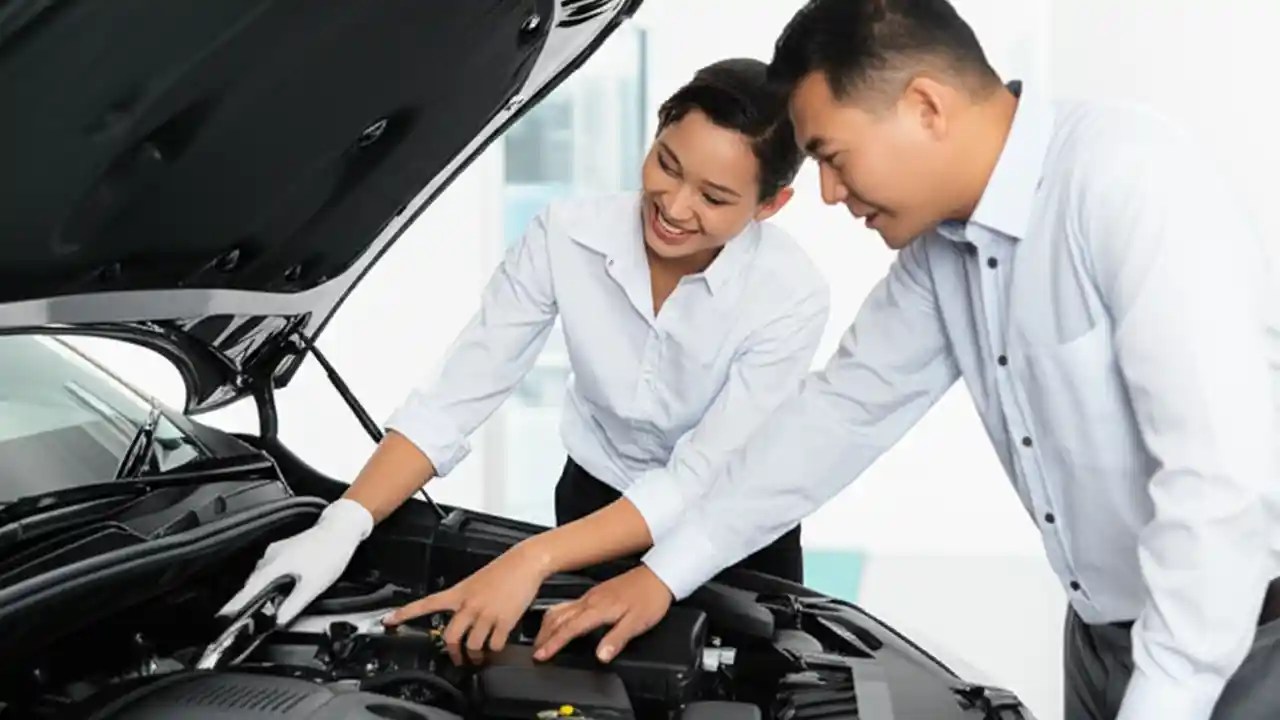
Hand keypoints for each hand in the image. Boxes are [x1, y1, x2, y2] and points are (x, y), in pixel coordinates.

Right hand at [218, 498, 371, 624]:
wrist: (341, 529)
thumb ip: (293, 605)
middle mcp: (270, 557)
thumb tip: (277, 622)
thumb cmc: (330, 553)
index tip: (222, 617)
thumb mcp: (313, 586)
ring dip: (259, 590)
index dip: (233, 606)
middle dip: (246, 601)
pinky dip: (269, 581)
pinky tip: (278, 587)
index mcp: (274, 566)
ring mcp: (276, 551)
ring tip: (260, 605)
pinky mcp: (284, 549)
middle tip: (242, 618)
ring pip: (261, 576)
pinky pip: (269, 569)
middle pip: (251, 584)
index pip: (247, 591)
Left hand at [382, 542, 551, 665]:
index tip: (389, 621)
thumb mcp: (476, 582)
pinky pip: (495, 644)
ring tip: (479, 656)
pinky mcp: (504, 621)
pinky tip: (497, 646)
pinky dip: (495, 649)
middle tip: (457, 658)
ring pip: (472, 645)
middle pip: (450, 636)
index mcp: (459, 592)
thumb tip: (462, 616)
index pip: (426, 604)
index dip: (405, 614)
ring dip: (475, 655)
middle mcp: (469, 605)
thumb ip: (466, 599)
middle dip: (453, 652)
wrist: (526, 562)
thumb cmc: (504, 570)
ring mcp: (486, 614)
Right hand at [532, 565, 671, 662]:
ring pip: (561, 609)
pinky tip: (559, 620)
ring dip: (548, 624)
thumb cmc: (650, 598)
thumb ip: (616, 640)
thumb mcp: (637, 623)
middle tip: (535, 649)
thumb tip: (600, 656)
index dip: (553, 643)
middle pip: (559, 617)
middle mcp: (591, 600)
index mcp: (598, 609)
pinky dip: (558, 615)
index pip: (569, 628)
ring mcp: (592, 595)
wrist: (659, 576)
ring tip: (541, 637)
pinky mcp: (596, 593)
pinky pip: (569, 604)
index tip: (541, 655)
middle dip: (544, 635)